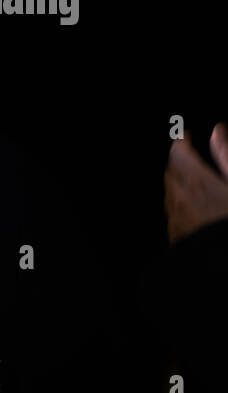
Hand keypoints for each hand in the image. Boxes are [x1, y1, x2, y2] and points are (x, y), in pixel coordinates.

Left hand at [164, 122, 227, 243]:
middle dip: (178, 161)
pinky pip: (173, 212)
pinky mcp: (176, 236)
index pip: (178, 153)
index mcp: (195, 181)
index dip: (180, 141)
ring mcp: (175, 218)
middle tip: (188, 155)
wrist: (219, 261)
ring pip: (170, 192)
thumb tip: (217, 131)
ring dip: (177, 182)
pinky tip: (193, 208)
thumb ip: (226, 155)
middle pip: (171, 172)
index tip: (184, 135)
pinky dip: (180, 202)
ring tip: (192, 180)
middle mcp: (178, 198)